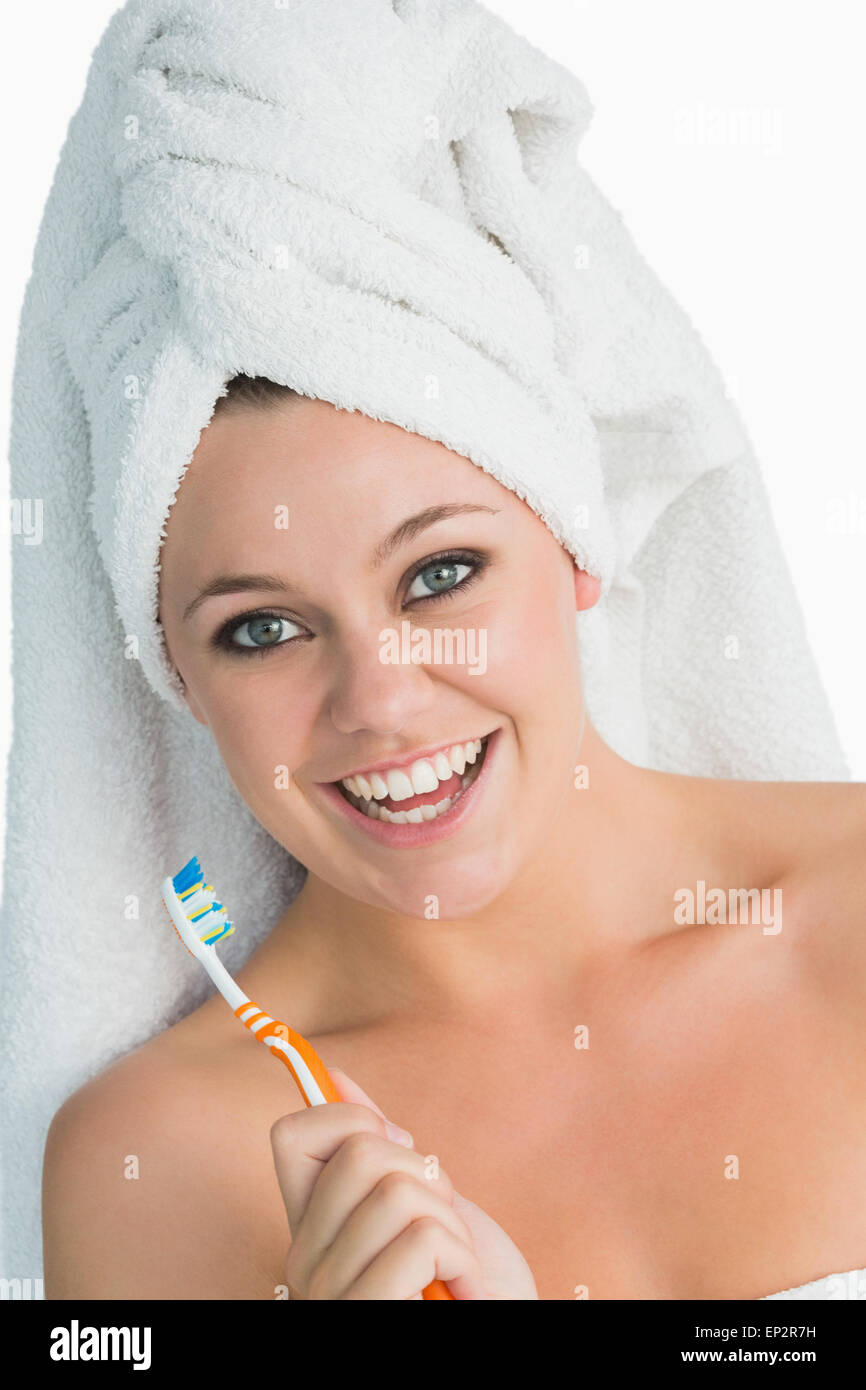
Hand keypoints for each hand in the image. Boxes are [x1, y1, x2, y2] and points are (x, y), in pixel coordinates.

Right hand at [270, 1066, 537, 1299]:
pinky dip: (463, 1259)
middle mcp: (304, 1260)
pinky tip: (460, 1289)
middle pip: (362, 1151)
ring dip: (451, 1224)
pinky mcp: (365, 1313)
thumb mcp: (421, 1198)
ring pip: (397, 1192)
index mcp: (310, 1226)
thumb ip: (376, 1147)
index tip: (400, 1152)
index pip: (292, 1134)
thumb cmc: (463, 1276)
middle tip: (439, 1223)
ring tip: (452, 1263)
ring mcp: (330, 1293)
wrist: (500, 1327)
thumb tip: (332, 1075)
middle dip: (427, 1175)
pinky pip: (421, 1242)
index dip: (351, 1120)